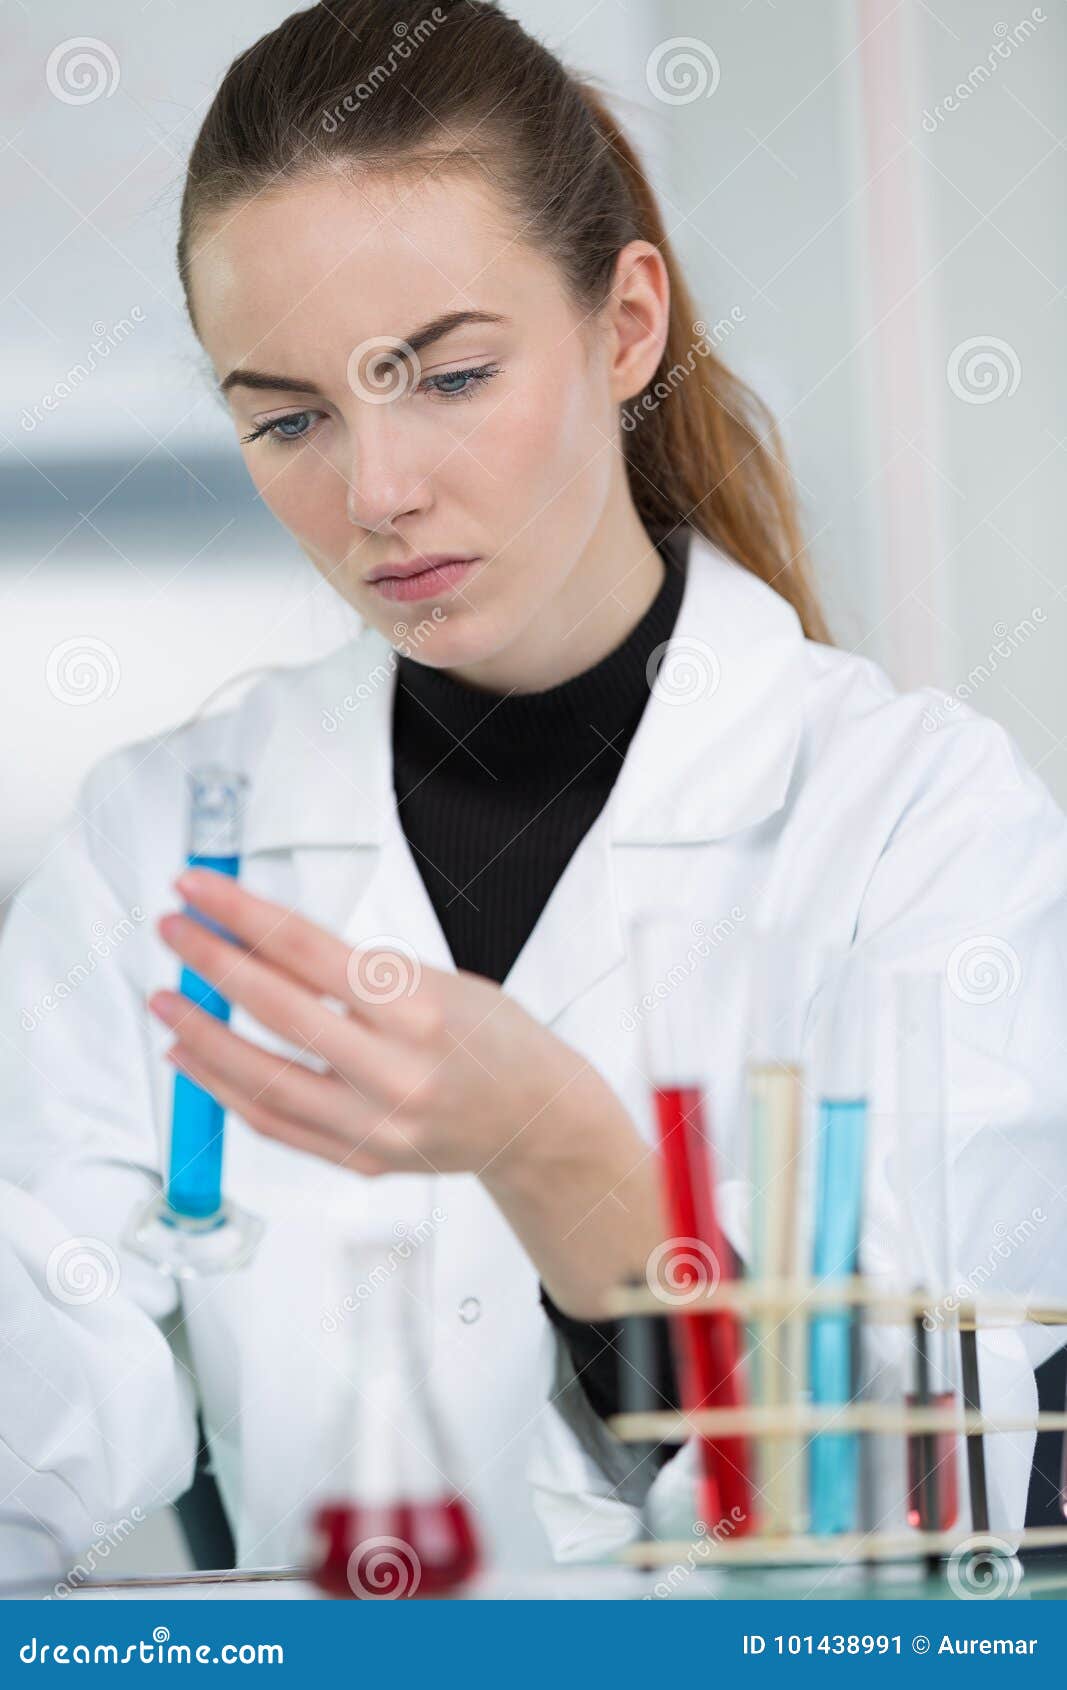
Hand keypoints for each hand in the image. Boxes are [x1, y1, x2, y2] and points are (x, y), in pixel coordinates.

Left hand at [149, 867, 600, 1183]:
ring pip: (261, 1079)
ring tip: (167, 1000)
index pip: (305, 948)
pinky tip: (194, 1059)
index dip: (240, 914)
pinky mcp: (362, 1160)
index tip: (196, 889)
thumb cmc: (494, 1039)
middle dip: (212, 963)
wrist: (540, 1120)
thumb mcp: (441, 981)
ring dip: (201, 1036)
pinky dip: (225, 1089)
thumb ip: (357, 973)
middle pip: (276, 1009)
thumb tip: (263, 944)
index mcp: (419, 1008)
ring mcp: (376, 1124)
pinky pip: (274, 1123)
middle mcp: (396, 1071)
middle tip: (173, 932)